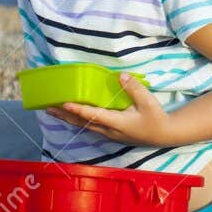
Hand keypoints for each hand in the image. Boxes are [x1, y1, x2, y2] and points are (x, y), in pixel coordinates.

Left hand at [48, 76, 173, 144]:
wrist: (164, 135)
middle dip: (65, 115)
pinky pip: (89, 126)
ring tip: (53, 110)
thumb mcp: (148, 102)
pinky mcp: (110, 133)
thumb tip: (120, 76)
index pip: (94, 116)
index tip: (64, 104)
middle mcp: (109, 130)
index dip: (78, 110)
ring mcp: (109, 133)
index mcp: (117, 123)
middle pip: (82, 123)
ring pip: (84, 126)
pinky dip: (77, 120)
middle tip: (47, 107)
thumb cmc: (156, 118)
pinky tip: (71, 115)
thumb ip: (134, 89)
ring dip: (68, 118)